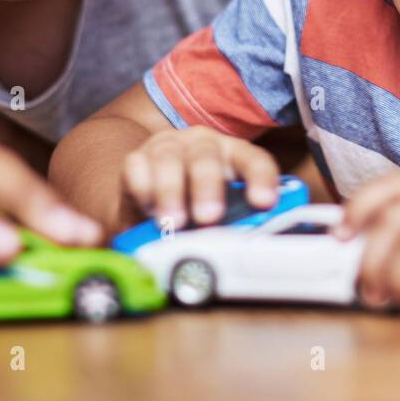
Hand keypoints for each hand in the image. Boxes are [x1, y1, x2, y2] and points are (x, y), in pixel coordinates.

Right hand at [121, 126, 279, 229]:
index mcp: (234, 155)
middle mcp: (202, 145)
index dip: (261, 178)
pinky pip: (137, 166)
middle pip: (207, 156)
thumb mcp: (222, 218)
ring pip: (169, 158)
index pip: (253, 159)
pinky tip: (148, 211)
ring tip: (173, 222)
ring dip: (171, 191)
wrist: (154, 203)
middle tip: (208, 217)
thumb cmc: (197, 212)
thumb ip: (235, 227)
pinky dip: (143, 189)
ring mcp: (167, 147)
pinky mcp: (137, 159)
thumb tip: (243, 255)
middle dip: (208, 186)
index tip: (263, 203)